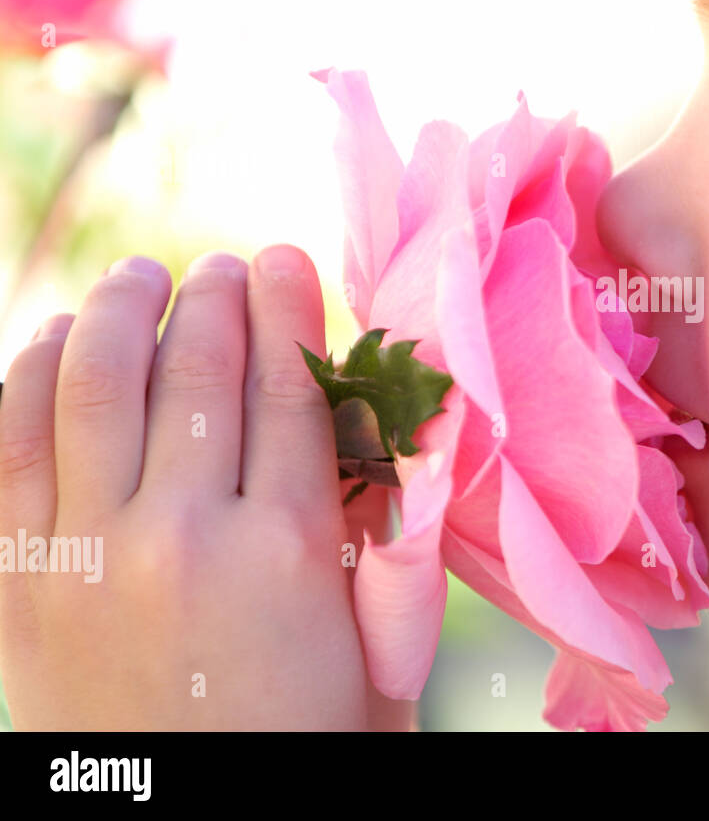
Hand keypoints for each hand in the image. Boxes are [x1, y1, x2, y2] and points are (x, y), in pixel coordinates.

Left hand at [0, 245, 403, 728]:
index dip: (288, 309)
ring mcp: (89, 558)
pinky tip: (55, 339)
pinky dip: (27, 380)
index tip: (284, 258)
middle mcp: (184, 536)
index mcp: (288, 550)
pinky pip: (9, 451)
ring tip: (141, 276)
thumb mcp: (377, 649)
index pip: (288, 389)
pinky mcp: (21, 586)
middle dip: (213, 298)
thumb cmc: (303, 738)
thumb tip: (384, 431)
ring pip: (96, 392)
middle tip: (221, 264)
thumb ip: (382, 536)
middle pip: (197, 374)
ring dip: (121, 314)